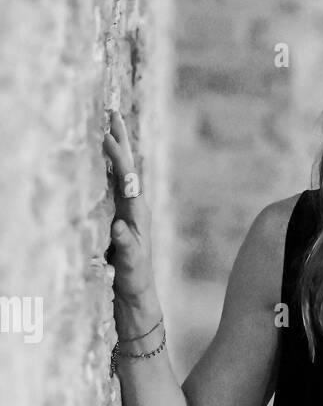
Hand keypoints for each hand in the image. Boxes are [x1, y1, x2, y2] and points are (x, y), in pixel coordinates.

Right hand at [102, 109, 153, 297]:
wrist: (137, 293)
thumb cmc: (133, 277)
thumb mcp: (131, 263)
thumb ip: (126, 245)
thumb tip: (118, 226)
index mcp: (138, 213)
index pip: (127, 177)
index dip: (118, 156)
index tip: (108, 136)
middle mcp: (134, 207)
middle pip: (127, 167)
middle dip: (121, 140)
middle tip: (113, 112)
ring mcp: (126, 210)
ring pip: (120, 173)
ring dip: (116, 149)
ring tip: (109, 125)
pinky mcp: (119, 217)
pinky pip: (113, 185)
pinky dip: (108, 168)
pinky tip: (102, 157)